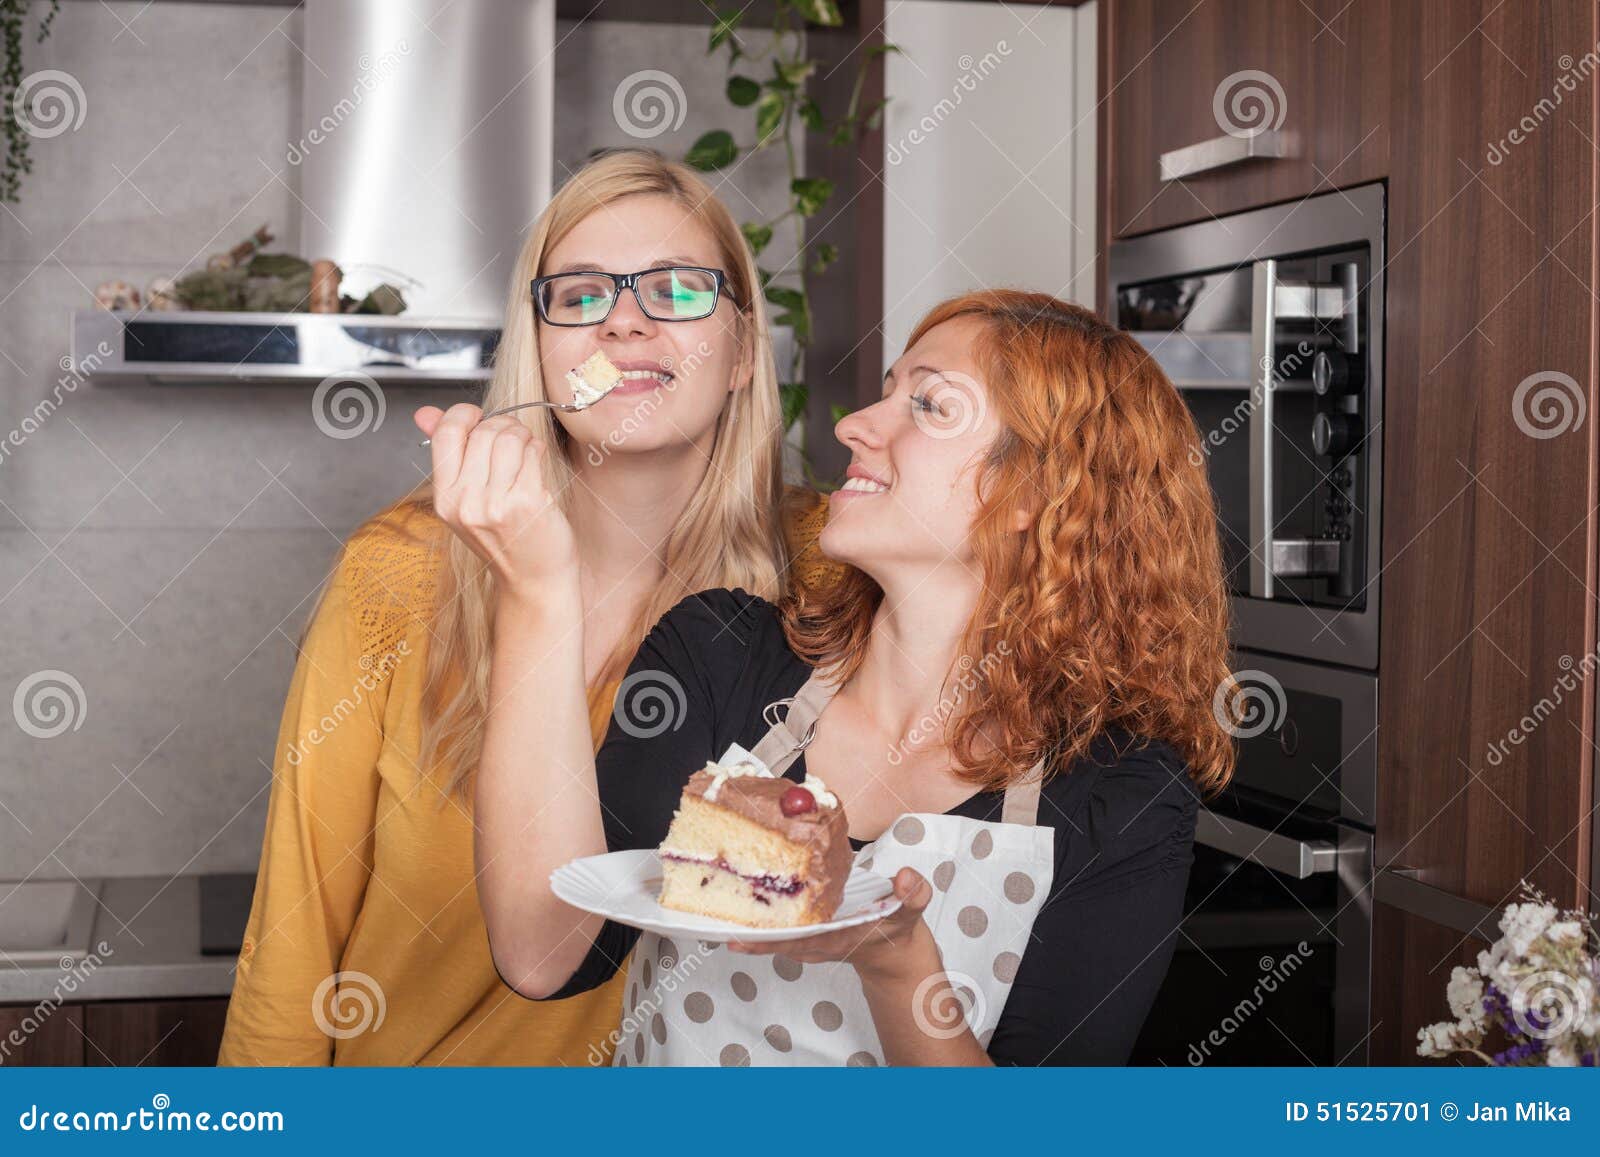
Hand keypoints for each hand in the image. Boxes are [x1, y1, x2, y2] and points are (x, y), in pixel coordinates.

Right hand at [414, 404, 577, 601]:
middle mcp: (465, 502)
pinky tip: (537, 461)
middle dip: (502, 425)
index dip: (464, 414)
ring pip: (508, 437)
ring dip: (522, 435)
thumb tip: (424, 413)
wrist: (534, 580)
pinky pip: (531, 452)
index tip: (479, 416)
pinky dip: (537, 449)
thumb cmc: (505, 539)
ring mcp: (495, 503)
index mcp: (445, 499)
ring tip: (526, 448)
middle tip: (513, 437)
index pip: (445, 434)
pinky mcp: (526, 501)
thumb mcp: (465, 501)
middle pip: (482, 432)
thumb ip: (448, 454)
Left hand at [727, 867, 935, 985]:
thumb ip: (913, 895)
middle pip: (775, 941)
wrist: (895, 954)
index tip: (740, 939)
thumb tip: (905, 878)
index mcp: (837, 939)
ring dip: (749, 926)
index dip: (768, 940)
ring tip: (718, 910)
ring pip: (773, 936)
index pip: (798, 941)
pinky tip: (742, 902)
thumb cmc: (898, 932)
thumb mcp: (911, 912)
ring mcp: (810, 942)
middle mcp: (818, 943)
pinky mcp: (807, 935)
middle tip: (714, 923)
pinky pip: (779, 929)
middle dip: (747, 934)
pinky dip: (761, 920)